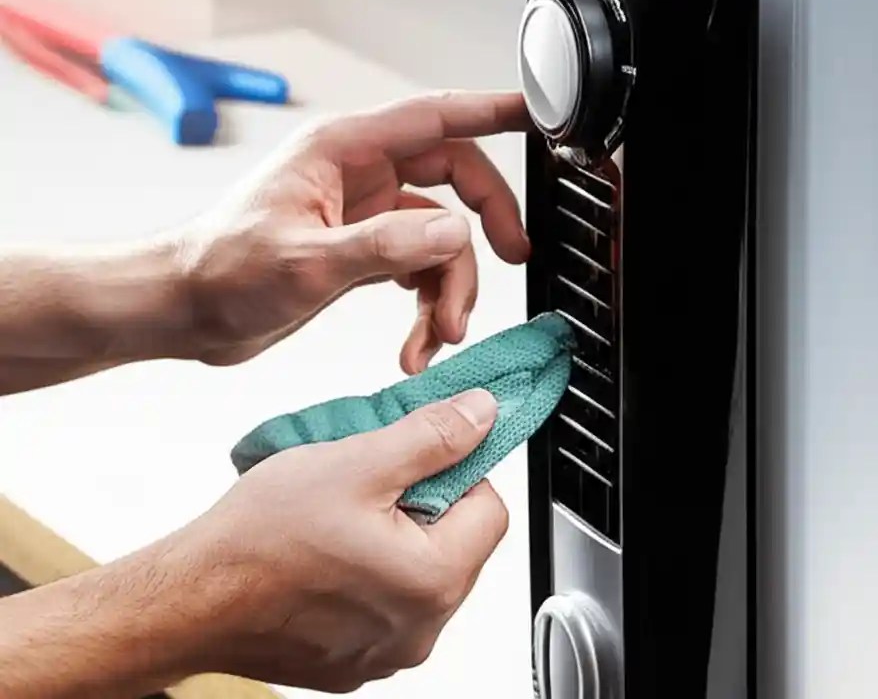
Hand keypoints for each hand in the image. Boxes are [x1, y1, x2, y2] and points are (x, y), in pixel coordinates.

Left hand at [180, 91, 531, 371]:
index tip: (537, 115)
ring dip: (451, 289)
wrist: (185, 313)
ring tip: (438, 338)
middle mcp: (360, 175)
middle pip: (456, 180)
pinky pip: (423, 270)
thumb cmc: (220, 272)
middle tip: (515, 259)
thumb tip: (454, 235)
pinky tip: (416, 345)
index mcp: (343, 152)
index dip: (492, 112)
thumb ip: (385, 246)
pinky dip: (428, 308)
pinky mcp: (365, 251)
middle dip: (488, 225)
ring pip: (444, 238)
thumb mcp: (307, 263)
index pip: (435, 118)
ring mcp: (367, 214)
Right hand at [184, 388, 508, 691]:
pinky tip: (323, 555)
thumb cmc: (258, 542)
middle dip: (423, 505)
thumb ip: (433, 437)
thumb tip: (482, 415)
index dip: (459, 472)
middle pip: (456, 545)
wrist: (186, 601)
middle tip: (371, 483)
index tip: (422, 456)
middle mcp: (419, 630)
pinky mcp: (352, 663)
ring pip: (417, 575)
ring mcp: (386, 652)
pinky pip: (382, 607)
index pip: (490, 510)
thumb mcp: (357, 463)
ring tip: (340, 519)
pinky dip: (364, 576)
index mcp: (433, 581)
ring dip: (393, 539)